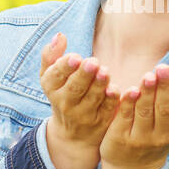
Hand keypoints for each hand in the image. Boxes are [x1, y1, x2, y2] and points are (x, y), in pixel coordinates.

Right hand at [39, 33, 119, 168]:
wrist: (72, 133)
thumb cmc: (63, 92)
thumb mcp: (51, 76)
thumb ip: (52, 55)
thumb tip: (60, 35)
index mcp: (51, 88)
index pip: (56, 76)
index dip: (65, 67)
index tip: (75, 57)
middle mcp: (65, 103)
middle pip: (75, 88)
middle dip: (84, 75)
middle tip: (93, 62)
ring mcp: (83, 114)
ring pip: (92, 99)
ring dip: (99, 85)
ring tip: (105, 72)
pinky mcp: (101, 121)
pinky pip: (108, 109)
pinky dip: (112, 100)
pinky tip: (117, 89)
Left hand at [99, 63, 168, 168]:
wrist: (133, 167)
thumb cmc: (163, 138)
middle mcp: (162, 137)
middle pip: (164, 109)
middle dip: (164, 88)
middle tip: (163, 67)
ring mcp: (140, 138)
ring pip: (145, 111)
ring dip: (147, 92)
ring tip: (149, 75)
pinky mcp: (120, 137)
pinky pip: (125, 117)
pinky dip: (128, 103)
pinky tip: (131, 89)